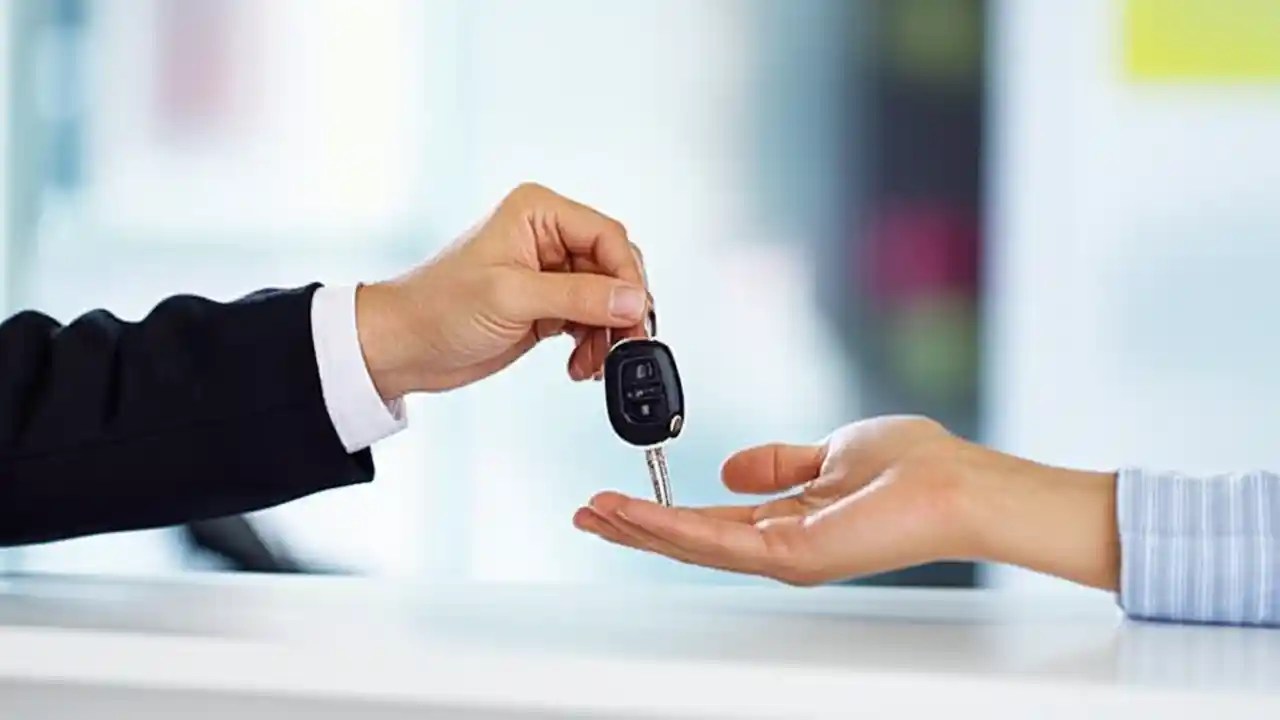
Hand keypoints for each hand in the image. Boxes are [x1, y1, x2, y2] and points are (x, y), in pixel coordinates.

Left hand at [356, 183, 649, 396]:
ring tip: (595, 362)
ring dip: (608, 333)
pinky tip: (581, 365)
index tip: (635, 313)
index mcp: (538, 213)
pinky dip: (593, 345)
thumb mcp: (513, 297)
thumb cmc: (437, 307)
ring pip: (607, 299)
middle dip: (622, 309)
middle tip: (625, 343)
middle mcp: (548, 237)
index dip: (628, 276)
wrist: (404, 347)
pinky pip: (590, 321)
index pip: (607, 236)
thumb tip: (633, 300)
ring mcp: (549, 274)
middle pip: (614, 268)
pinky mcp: (546, 306)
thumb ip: (579, 297)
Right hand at [574, 415, 1119, 589]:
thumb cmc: (914, 468)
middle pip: (690, 541)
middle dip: (635, 529)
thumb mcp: (828, 451)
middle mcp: (779, 547)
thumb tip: (731, 469)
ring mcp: (784, 557)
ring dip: (639, 530)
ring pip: (694, 546)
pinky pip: (717, 543)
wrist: (958, 485)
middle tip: (585, 515)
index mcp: (787, 521)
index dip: (661, 513)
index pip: (709, 522)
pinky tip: (635, 516)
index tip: (618, 499)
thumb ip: (778, 463)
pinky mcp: (792, 557)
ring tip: (594, 514)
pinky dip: (670, 529)